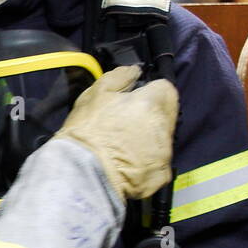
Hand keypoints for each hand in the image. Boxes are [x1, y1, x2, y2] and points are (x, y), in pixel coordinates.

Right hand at [55, 65, 178, 201]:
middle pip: (167, 115)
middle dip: (152, 116)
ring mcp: (165, 154)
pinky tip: (129, 164)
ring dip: (150, 140)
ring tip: (125, 146)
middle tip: (126, 124)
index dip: (151, 92)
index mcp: (151, 103)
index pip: (166, 88)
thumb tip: (135, 70)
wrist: (80, 173)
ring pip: (163, 140)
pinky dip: (148, 164)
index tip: (136, 100)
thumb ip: (120, 77)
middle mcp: (164, 128)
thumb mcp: (95, 95)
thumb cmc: (86, 132)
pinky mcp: (160, 176)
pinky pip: (159, 165)